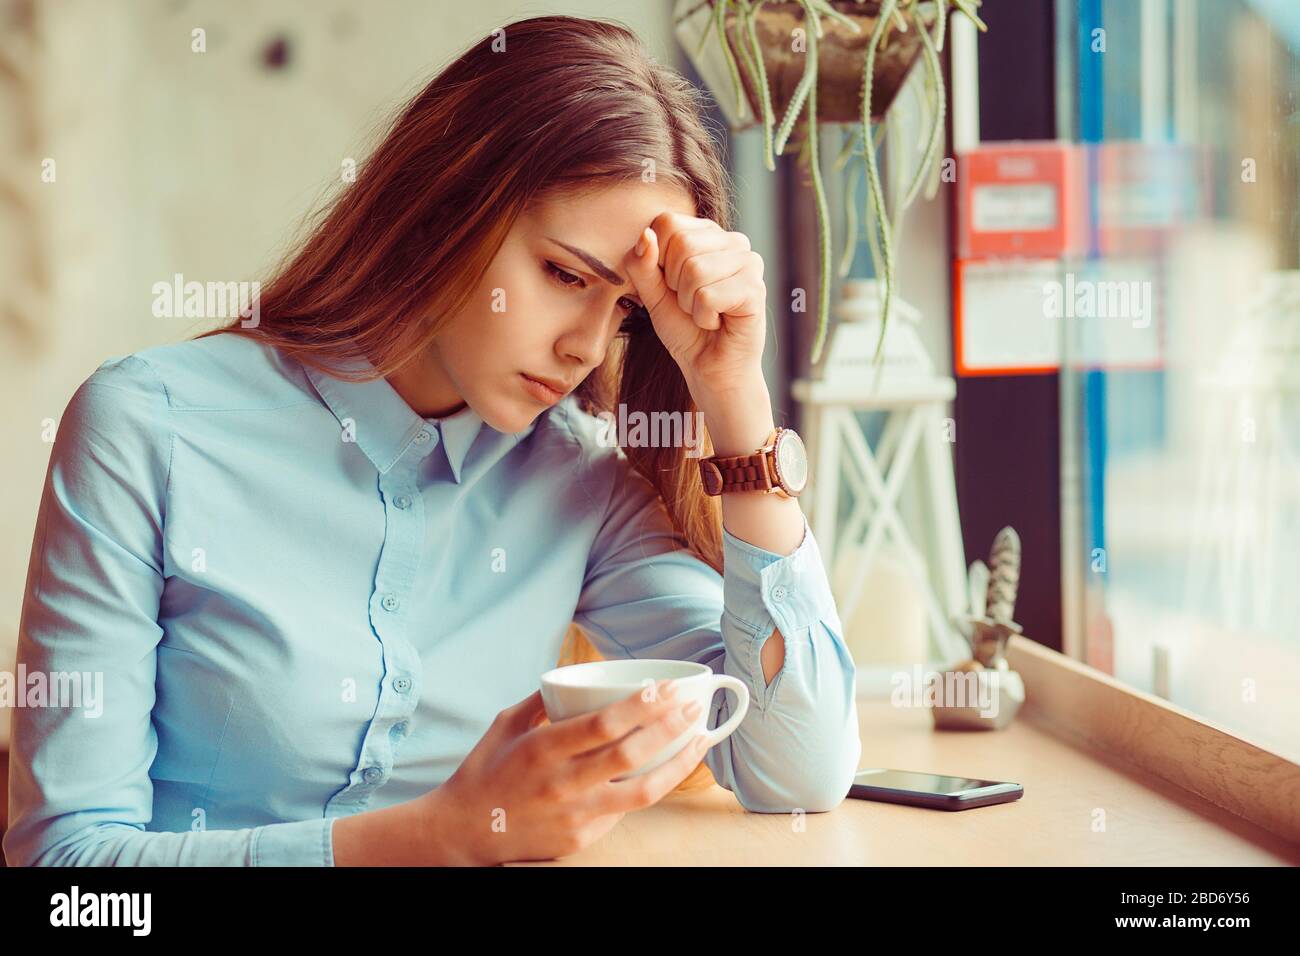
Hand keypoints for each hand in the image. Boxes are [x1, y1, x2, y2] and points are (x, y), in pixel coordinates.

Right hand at [418, 680, 709, 864]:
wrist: (462, 831)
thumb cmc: (485, 770)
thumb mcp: (505, 724)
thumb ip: (543, 700)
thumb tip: (576, 677)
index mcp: (541, 749)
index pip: (602, 725)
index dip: (641, 706)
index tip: (667, 688)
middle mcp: (561, 784)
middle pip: (629, 754)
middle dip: (669, 727)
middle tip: (693, 706)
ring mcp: (574, 815)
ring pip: (641, 791)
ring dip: (677, 763)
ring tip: (700, 740)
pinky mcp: (581, 838)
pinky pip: (623, 810)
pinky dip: (649, 787)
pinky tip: (667, 768)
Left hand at [622, 212, 767, 399]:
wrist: (710, 368)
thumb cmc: (684, 328)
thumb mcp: (652, 293)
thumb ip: (642, 264)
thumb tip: (645, 235)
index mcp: (707, 234)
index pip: (667, 222)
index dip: (657, 258)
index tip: (672, 284)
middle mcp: (732, 241)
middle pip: (681, 243)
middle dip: (674, 284)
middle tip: (691, 302)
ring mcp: (748, 262)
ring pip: (694, 270)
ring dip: (689, 304)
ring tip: (705, 313)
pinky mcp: (755, 289)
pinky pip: (708, 296)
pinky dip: (704, 318)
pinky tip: (718, 322)